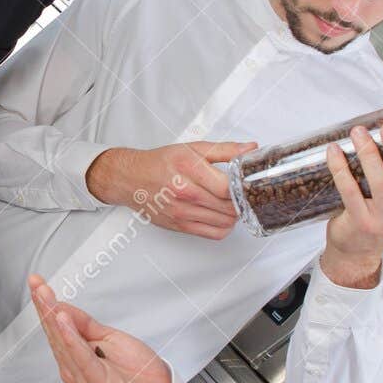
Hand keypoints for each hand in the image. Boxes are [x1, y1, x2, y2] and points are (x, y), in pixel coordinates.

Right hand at [30, 274, 169, 382]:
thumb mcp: (111, 339)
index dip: (46, 303)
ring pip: (63, 342)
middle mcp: (75, 367)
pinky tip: (63, 321)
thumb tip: (63, 308)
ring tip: (45, 295)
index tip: (37, 282)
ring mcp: (84, 377)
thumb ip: (85, 325)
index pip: (56, 325)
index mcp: (77, 356)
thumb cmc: (138, 375)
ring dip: (52, 316)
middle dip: (44, 305)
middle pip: (54, 332)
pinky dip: (71, 338)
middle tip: (36, 283)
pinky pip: (81, 359)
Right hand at [85, 141, 256, 239]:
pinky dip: (225, 227)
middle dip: (242, 201)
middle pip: (230, 207)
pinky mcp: (181, 226)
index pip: (228, 188)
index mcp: (190, 169)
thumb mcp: (193, 148)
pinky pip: (214, 234)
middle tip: (244, 194)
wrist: (131, 179)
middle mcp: (186, 193)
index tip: (249, 184)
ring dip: (235, 215)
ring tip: (233, 204)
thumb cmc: (160, 162)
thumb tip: (251, 149)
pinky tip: (222, 216)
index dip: (244, 188)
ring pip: (225, 222)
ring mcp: (182, 212)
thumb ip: (225, 150)